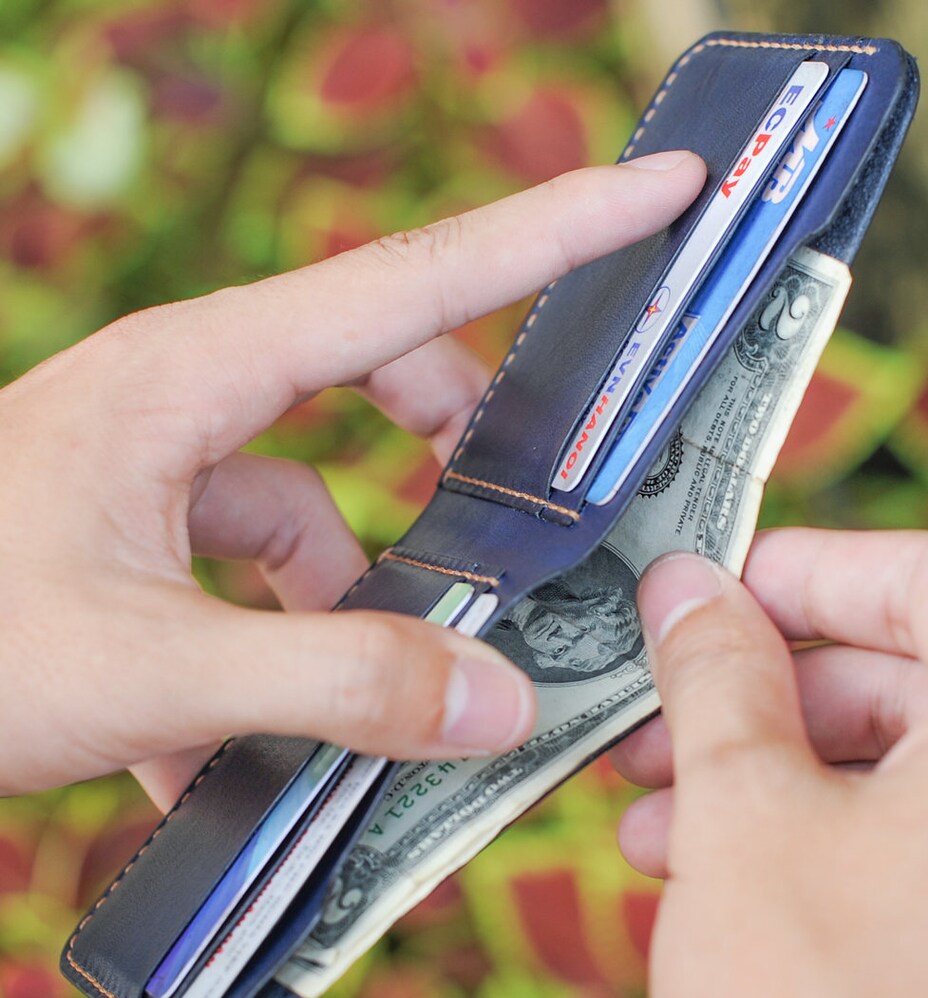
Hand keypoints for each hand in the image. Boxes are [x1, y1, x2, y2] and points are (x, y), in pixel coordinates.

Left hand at [0, 151, 705, 808]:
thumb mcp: (145, 664)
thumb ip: (337, 683)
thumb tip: (499, 702)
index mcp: (200, 371)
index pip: (419, 277)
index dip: (556, 229)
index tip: (662, 189)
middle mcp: (193, 397)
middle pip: (386, 377)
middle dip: (453, 456)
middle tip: (504, 532)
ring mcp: (168, 468)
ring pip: (319, 511)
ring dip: (345, 609)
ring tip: (340, 716)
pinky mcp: (149, 540)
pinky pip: (250, 585)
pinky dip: (267, 665)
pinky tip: (229, 757)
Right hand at [612, 529, 927, 997]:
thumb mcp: (742, 807)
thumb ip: (716, 668)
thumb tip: (686, 584)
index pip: (924, 576)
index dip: (797, 569)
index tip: (704, 582)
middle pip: (905, 665)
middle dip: (761, 683)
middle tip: (655, 694)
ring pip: (900, 751)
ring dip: (766, 760)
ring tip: (650, 789)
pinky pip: (918, 827)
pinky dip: (811, 822)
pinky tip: (697, 851)